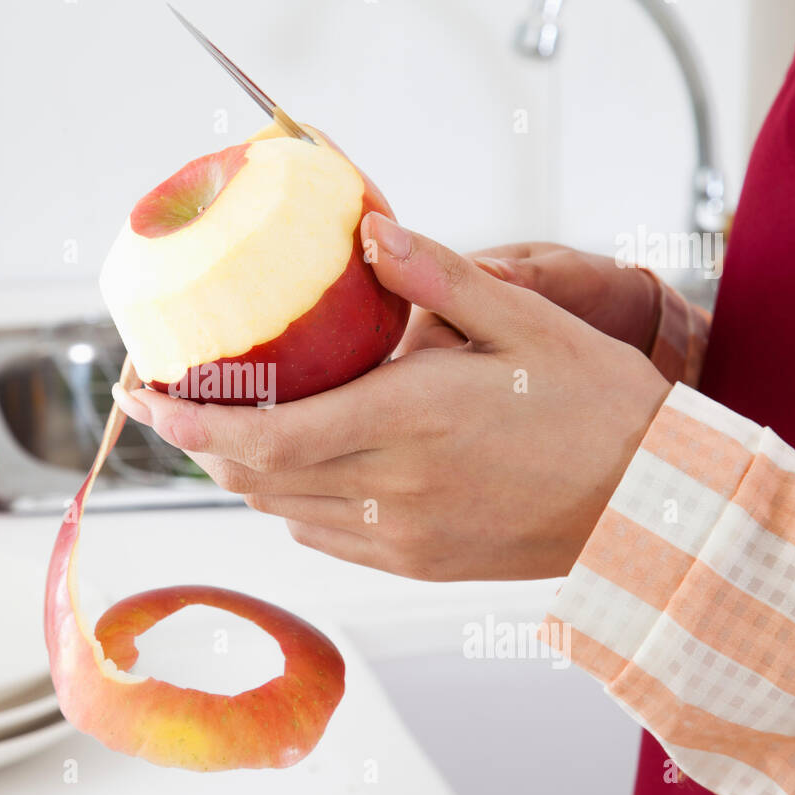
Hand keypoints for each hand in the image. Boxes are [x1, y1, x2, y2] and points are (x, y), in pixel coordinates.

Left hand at [112, 214, 670, 580]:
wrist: (652, 505)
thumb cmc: (595, 404)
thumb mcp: (525, 319)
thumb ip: (436, 276)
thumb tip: (367, 232)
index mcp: (411, 419)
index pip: (264, 435)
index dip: (189, 422)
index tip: (141, 394)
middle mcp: (394, 488)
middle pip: (255, 478)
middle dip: (197, 441)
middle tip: (167, 400)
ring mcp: (402, 536)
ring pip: (282, 510)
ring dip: (241, 470)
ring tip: (223, 424)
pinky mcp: (416, 563)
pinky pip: (324, 536)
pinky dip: (291, 500)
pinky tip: (301, 465)